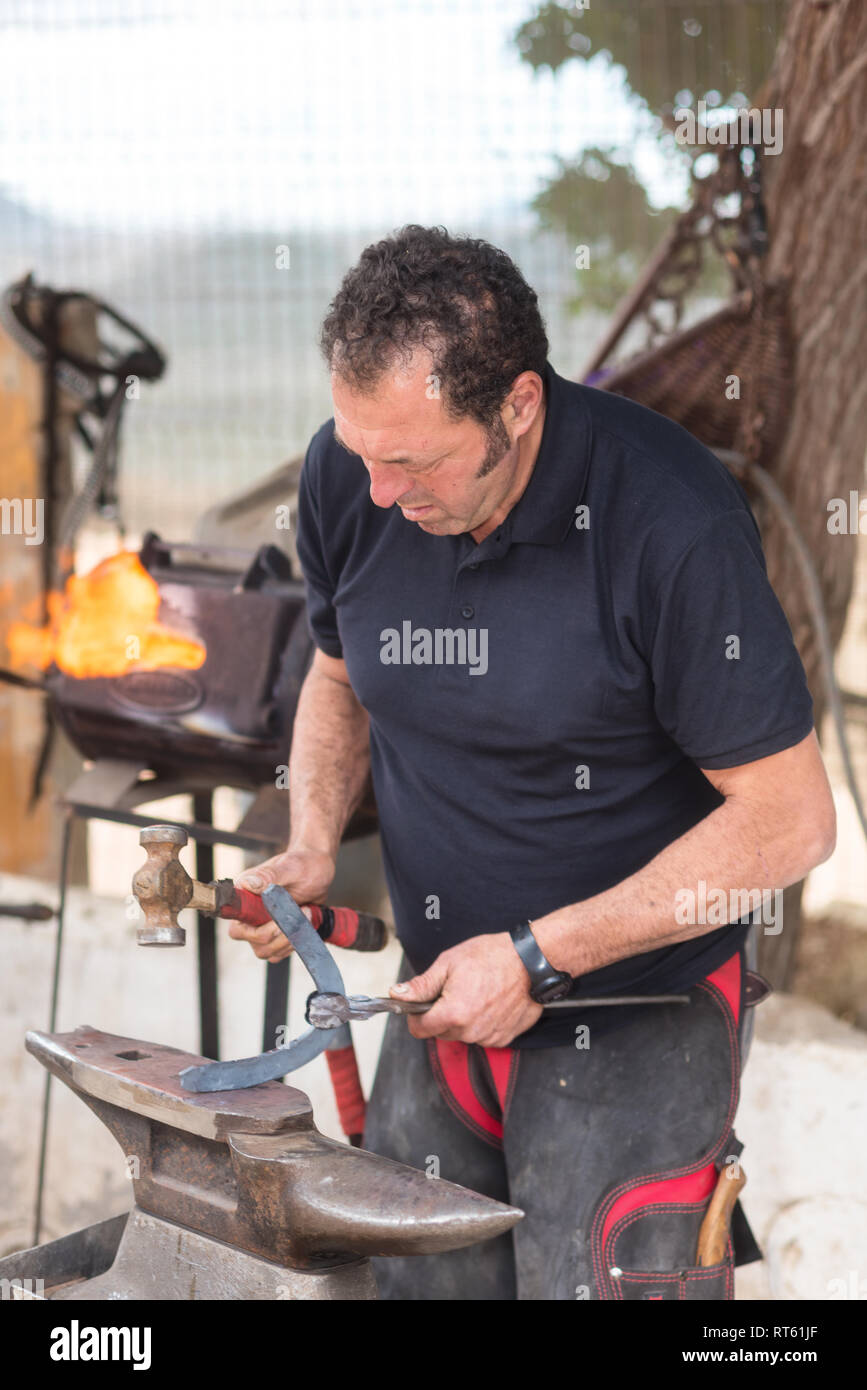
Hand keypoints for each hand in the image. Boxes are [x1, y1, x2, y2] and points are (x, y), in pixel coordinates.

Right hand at [226, 846, 335, 962]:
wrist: (318, 870)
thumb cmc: (303, 864)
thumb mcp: (289, 867)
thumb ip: (268, 875)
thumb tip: (248, 883)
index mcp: (244, 893)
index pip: (233, 916)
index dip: (251, 926)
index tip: (276, 919)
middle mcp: (249, 911)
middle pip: (249, 938)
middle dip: (276, 935)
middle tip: (298, 917)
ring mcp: (261, 925)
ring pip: (264, 950)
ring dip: (288, 940)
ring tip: (306, 915)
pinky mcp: (275, 934)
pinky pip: (277, 953)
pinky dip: (292, 945)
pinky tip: (304, 927)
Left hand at [391, 932, 542, 1046]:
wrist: (531, 961)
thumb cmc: (492, 957)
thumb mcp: (449, 963)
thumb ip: (421, 985)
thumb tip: (396, 994)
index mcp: (453, 1014)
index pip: (419, 1030)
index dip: (416, 1016)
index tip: (422, 1004)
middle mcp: (470, 1031)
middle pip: (440, 1033)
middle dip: (440, 1015)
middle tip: (454, 990)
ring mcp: (489, 1037)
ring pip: (462, 1034)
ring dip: (462, 1019)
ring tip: (475, 993)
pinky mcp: (504, 1038)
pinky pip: (482, 1035)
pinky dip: (481, 1022)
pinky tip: (490, 1002)